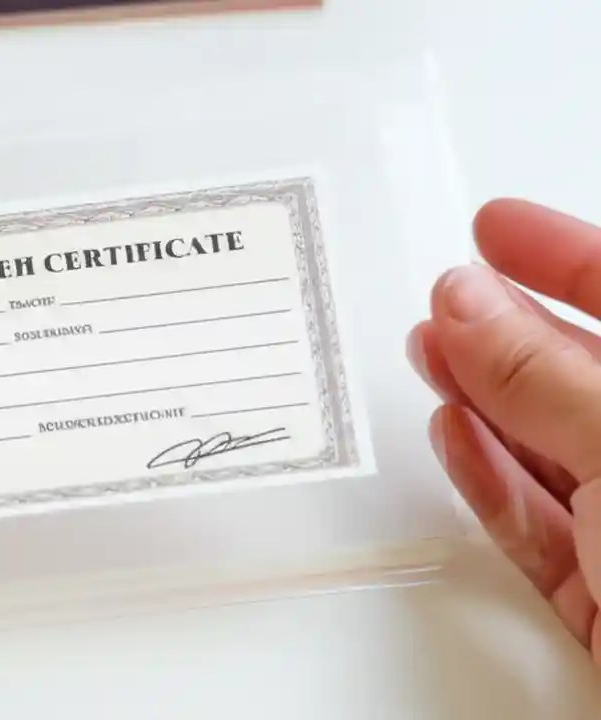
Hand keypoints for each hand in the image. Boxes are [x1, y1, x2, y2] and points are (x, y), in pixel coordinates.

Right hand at [409, 199, 600, 661]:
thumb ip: (539, 374)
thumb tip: (467, 303)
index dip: (567, 255)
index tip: (496, 227)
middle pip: (591, 377)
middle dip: (511, 333)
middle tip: (447, 295)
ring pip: (558, 452)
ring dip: (486, 403)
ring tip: (429, 353)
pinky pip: (543, 526)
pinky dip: (493, 482)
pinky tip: (457, 436)